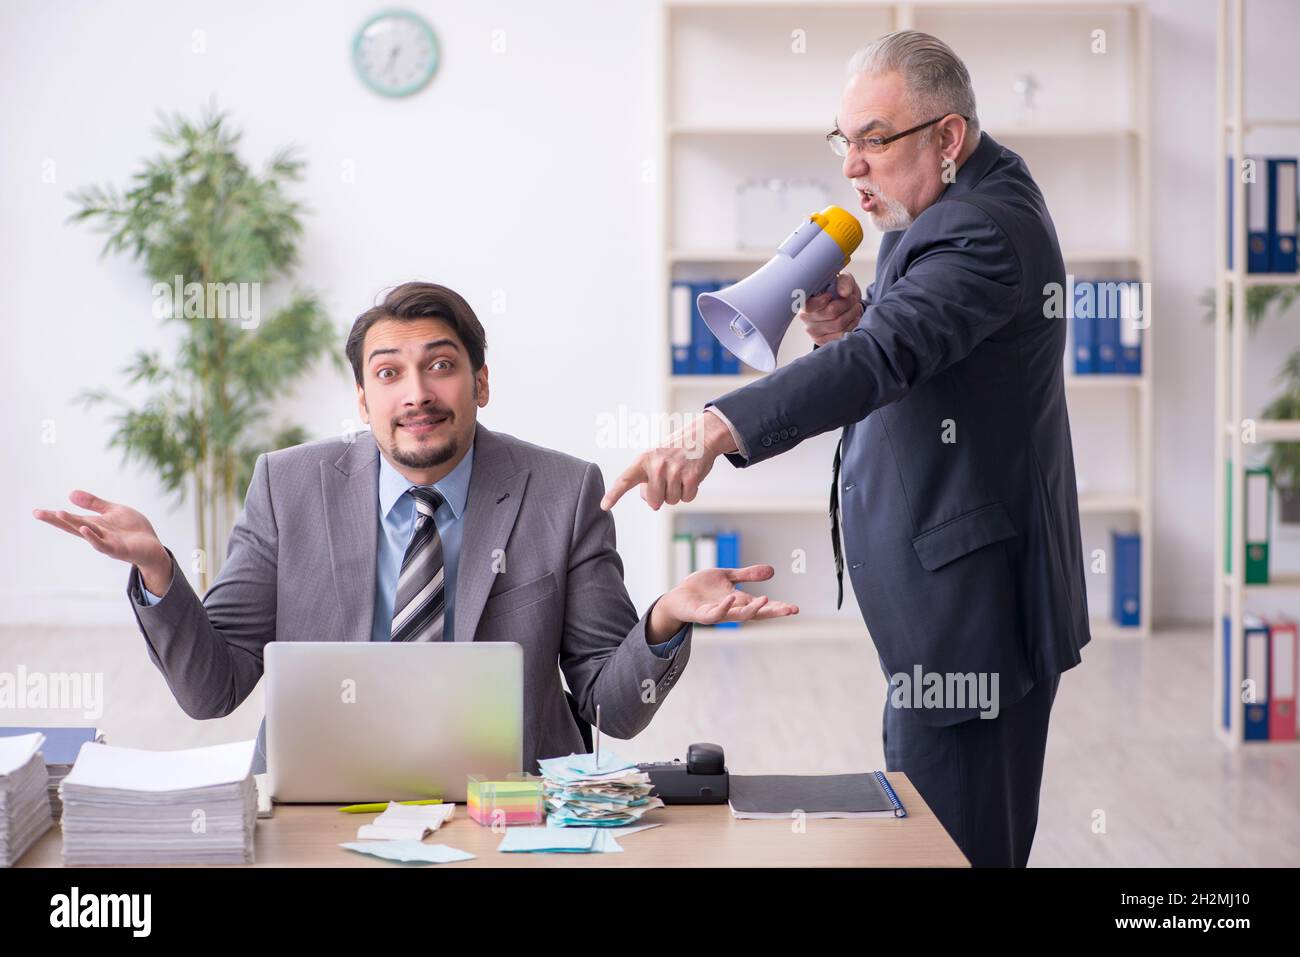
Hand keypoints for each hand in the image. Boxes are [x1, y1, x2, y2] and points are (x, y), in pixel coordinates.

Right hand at [33, 490, 171, 592]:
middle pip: (73, 525)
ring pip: (86, 532)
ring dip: (72, 524)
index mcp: (95, 524)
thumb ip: (94, 503)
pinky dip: (93, 538)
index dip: (54, 516)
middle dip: (56, 519)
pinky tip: (84, 528)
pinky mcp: (118, 550)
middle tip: (38, 513)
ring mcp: (107, 542)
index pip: (71, 519)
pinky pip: (103, 545)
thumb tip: (70, 493)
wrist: (152, 546)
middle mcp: (97, 534)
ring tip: (58, 513)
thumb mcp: (113, 511)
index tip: (36, 511)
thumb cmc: (132, 529)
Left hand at [600, 409, 736, 510]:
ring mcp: (674, 471)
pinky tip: (690, 476)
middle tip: (669, 478)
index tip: (604, 505)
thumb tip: (651, 501)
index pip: (625, 480)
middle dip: (662, 496)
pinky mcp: (691, 477)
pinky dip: (690, 492)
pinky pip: (686, 498)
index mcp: (643, 461)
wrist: (700, 436)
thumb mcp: (654, 459)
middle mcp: (657, 465)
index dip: (614, 494)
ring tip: (681, 474)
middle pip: (654, 501)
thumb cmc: (674, 451)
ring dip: (677, 492)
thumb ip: (646, 479)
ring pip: (672, 501)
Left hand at [648, 564, 798, 639]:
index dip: (778, 607)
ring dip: (752, 609)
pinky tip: (731, 598)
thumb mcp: (727, 577)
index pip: (762, 606)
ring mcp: (718, 613)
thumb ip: (748, 575)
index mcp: (739, 601)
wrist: (677, 597)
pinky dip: (723, 607)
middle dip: (773, 611)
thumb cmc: (701, 589)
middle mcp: (732, 609)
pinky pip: (715, 614)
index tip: (795, 608)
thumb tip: (772, 570)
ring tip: (766, 599)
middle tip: (791, 610)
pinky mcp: (703, 615)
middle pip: (756, 613)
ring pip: (738, 616)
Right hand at [799, 273, 862, 345]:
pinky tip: (853, 318)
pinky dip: (852, 325)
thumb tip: (844, 293)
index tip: (831, 294)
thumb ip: (843, 282)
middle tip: (853, 299)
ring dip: (852, 314)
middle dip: (847, 304)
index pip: (810, 305)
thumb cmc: (839, 290)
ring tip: (855, 307)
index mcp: (805, 300)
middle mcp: (805, 317)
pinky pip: (841, 335)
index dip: (823, 300)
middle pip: (831, 313)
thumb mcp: (842, 280)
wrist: (843, 304)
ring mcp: (813, 331)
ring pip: (838, 324)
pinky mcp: (822, 341)